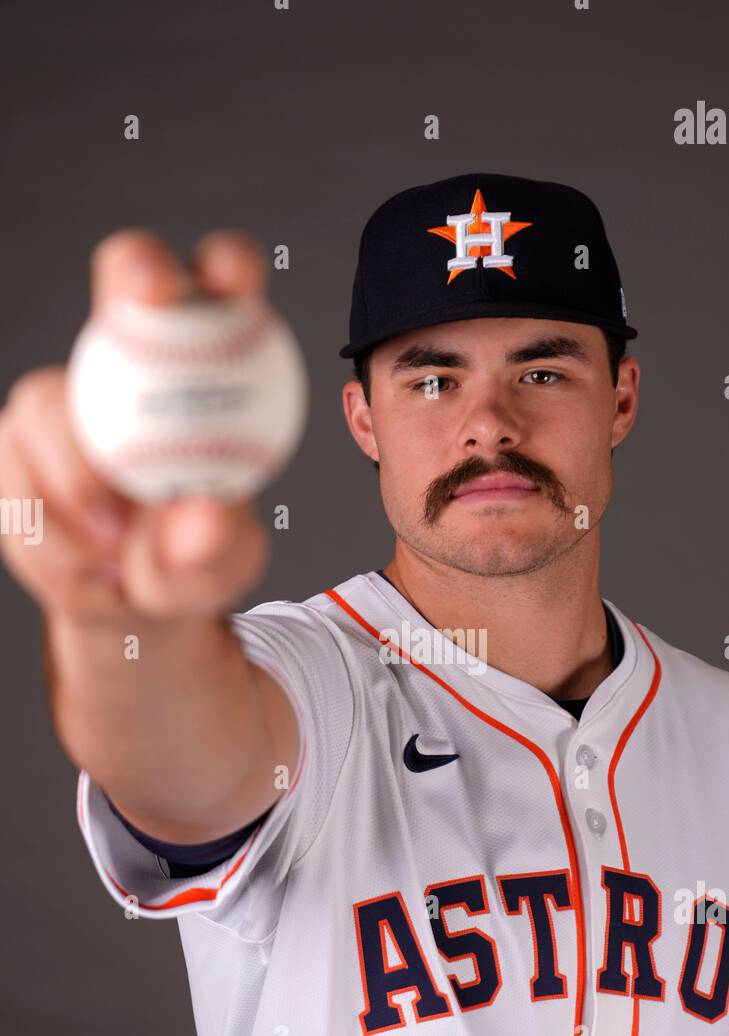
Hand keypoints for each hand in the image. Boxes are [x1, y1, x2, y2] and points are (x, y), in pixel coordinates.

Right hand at [0, 229, 272, 620]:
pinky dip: (56, 542)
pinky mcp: (12, 441)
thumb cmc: (191, 562)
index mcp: (204, 365)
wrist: (129, 605)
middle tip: (149, 302)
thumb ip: (217, 545)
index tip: (235, 280)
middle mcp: (128, 356)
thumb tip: (205, 516)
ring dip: (80, 488)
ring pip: (52, 405)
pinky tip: (91, 575)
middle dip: (139, 268)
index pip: (221, 293)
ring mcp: (62, 393)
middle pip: (126, 274)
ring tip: (119, 558)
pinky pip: (18, 480)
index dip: (228, 267)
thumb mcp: (221, 567)